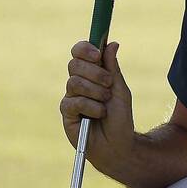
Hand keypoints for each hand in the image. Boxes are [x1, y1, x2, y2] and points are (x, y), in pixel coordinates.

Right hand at [60, 40, 134, 177]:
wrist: (117, 145)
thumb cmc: (120, 118)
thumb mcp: (120, 90)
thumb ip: (113, 68)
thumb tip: (112, 43)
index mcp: (90, 73)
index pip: (79, 52)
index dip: (85, 49)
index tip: (97, 54)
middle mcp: (78, 82)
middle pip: (74, 64)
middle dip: (95, 73)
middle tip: (109, 84)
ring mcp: (70, 97)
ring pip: (74, 82)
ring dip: (95, 92)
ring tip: (106, 103)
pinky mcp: (66, 113)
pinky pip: (73, 102)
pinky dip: (91, 107)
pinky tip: (99, 114)